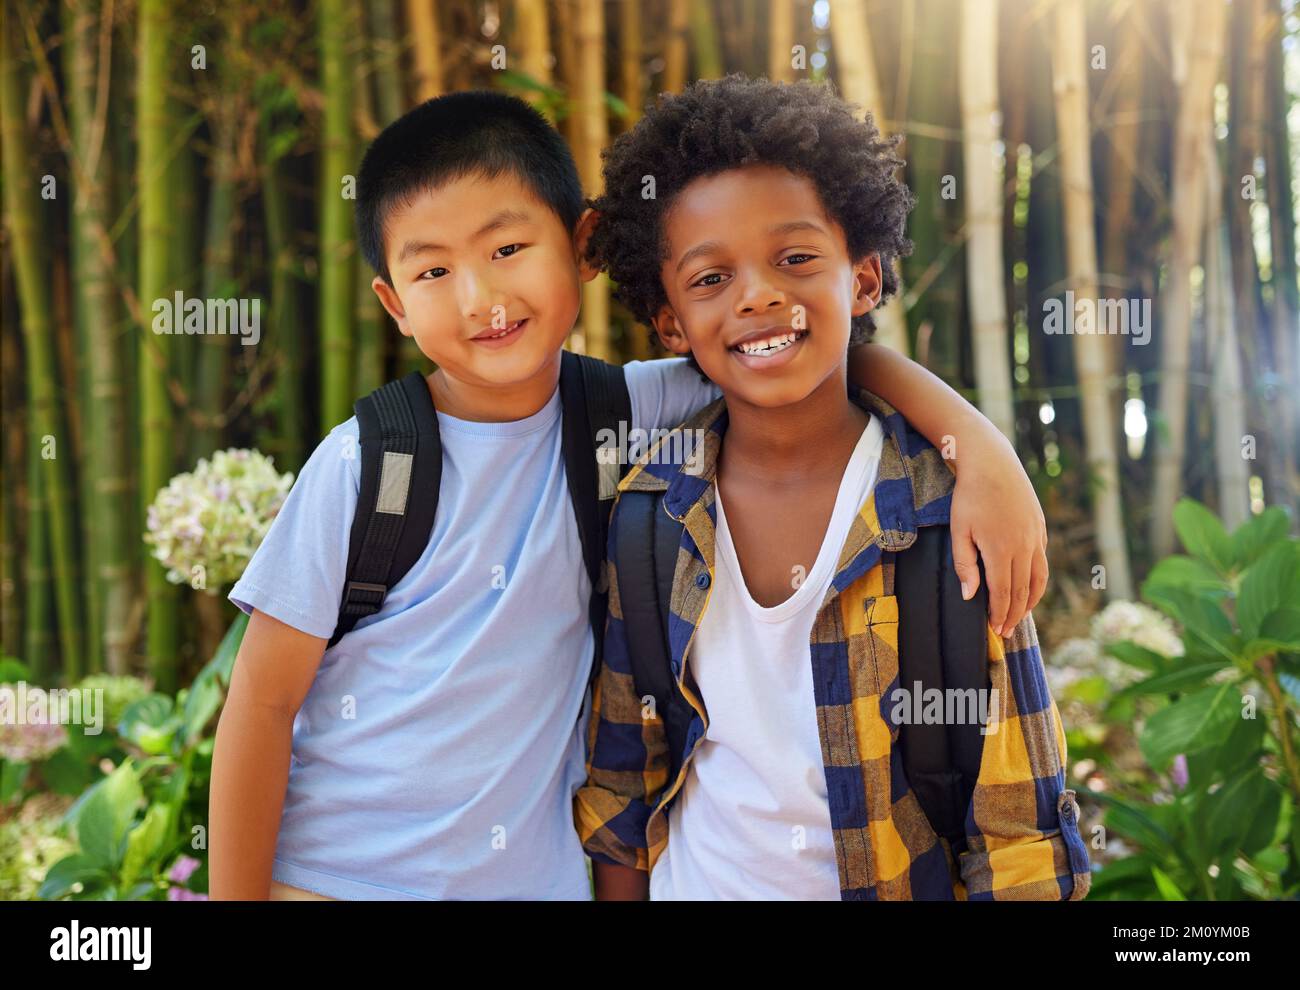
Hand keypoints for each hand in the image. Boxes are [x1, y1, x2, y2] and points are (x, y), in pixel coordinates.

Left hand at [949, 437, 1048, 636]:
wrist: (992, 464)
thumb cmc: (969, 497)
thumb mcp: (959, 530)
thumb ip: (964, 565)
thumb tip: (971, 596)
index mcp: (1000, 550)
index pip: (1002, 592)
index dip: (999, 613)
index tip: (995, 630)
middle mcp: (1023, 547)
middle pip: (1021, 591)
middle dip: (1013, 614)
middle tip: (1005, 632)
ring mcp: (1035, 538)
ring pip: (1038, 579)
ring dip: (1030, 602)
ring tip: (1020, 616)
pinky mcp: (1040, 529)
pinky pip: (1042, 562)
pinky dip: (1038, 581)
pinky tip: (1030, 588)